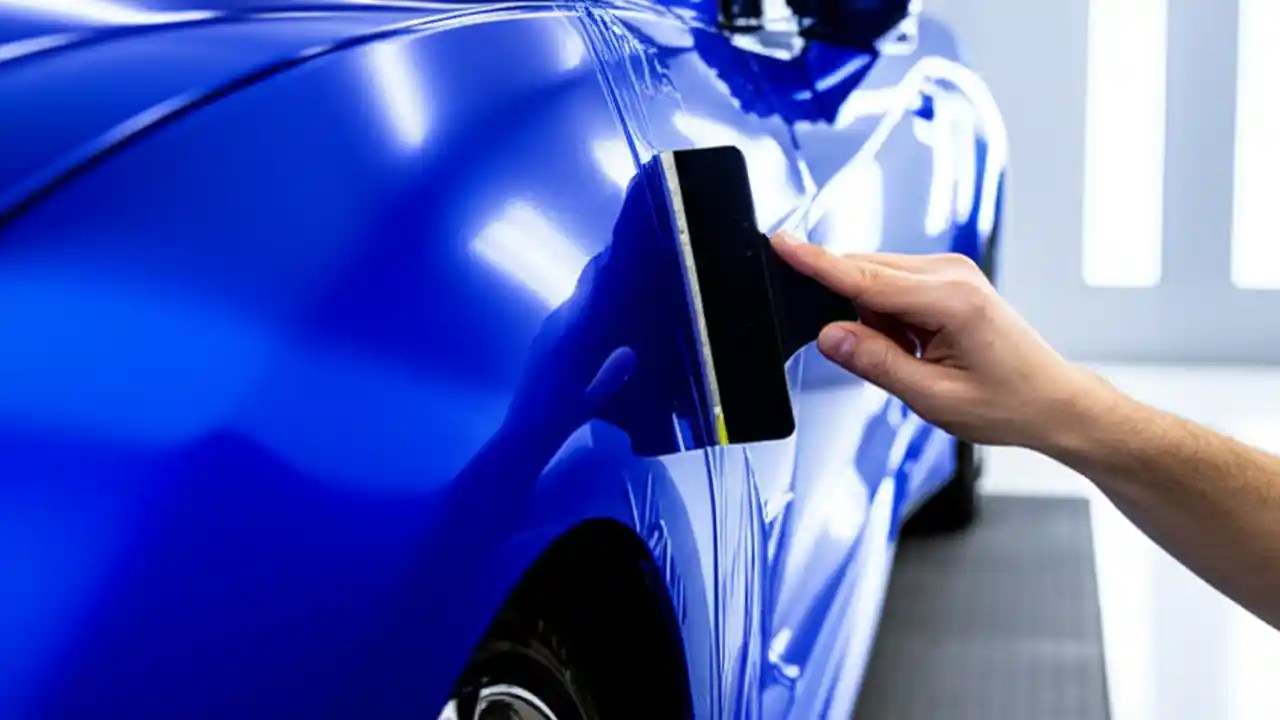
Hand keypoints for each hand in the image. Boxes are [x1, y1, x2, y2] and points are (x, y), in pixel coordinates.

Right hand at [771, 233, 1111, 449]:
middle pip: (865, 274)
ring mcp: (950, 272)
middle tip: (887, 360)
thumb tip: (831, 336)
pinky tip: (917, 347)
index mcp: (951, 300)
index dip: (816, 263)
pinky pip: (892, 287)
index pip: (865, 278)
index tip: (781, 244)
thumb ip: (876, 363)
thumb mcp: (933, 397)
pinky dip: (890, 317)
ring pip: (876, 281)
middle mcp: (951, 274)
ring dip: (874, 319)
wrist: (1050, 401)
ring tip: (914, 359)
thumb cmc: (1006, 403)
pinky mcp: (947, 279)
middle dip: (853, 313)